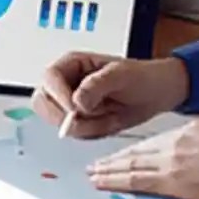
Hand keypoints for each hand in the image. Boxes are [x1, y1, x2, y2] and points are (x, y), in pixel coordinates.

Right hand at [31, 51, 189, 138]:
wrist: (157, 94)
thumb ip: (97, 85)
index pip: (49, 78)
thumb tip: (77, 101)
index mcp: (71, 64)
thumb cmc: (141, 77)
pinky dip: (92, 133)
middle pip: (42, 102)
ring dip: (84, 126)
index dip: (58, 95)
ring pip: (58, 122)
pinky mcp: (80, 120)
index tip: (75, 108)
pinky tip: (109, 122)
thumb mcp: (122, 75)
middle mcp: (66, 83)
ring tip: (108, 115)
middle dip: (64, 115)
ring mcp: (70, 103)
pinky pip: (75, 134)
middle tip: (90, 116)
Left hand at [87, 119, 198, 198]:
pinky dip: (117, 181)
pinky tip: (105, 182)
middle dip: (115, 159)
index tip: (120, 155)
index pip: (150, 143)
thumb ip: (196, 140)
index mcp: (185, 132)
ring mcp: (171, 163)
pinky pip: (137, 181)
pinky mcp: (172, 182)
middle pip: (137, 153)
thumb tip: (186, 148)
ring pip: (131, 166)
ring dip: (110, 170)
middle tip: (96, 164)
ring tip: (94, 174)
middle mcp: (174, 144)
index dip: (131, 151)